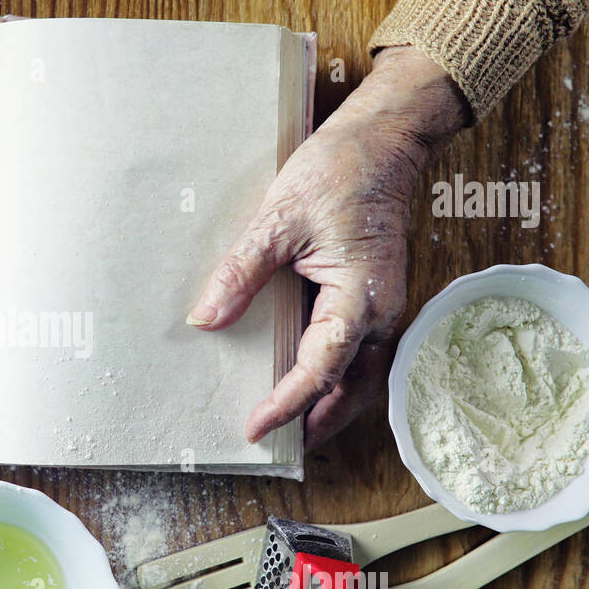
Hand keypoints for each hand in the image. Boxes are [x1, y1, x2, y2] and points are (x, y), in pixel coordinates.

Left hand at [188, 47, 468, 448]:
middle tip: (277, 448)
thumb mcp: (279, 220)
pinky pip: (355, 350)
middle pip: (352, 389)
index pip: (321, 370)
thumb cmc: (340, 172)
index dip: (287, 404)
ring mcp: (380, 307)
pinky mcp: (371, 297)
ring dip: (328, 404)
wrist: (382, 140)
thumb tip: (206, 319)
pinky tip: (303, 378)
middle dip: (317, 422)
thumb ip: (242, 272)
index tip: (254, 426)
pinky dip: (332, 375)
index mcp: (361, 299)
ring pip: (359, 376)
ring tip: (289, 426)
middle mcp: (379, 313)